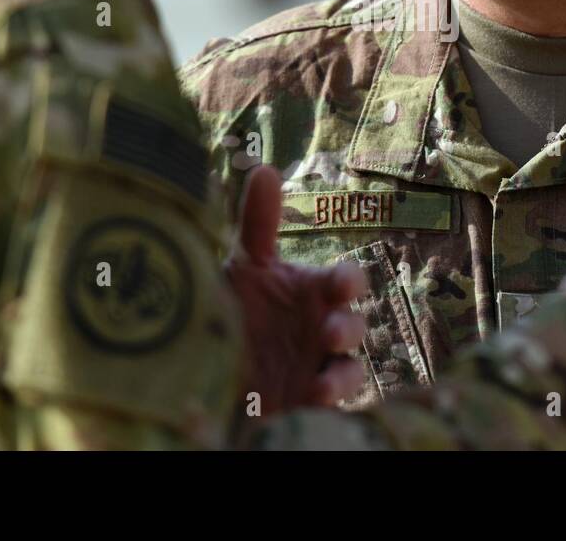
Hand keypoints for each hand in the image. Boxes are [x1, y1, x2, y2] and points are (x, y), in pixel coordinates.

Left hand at [225, 165, 368, 412]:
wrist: (212, 359)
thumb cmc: (238, 303)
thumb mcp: (244, 266)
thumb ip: (259, 224)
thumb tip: (266, 168)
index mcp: (311, 291)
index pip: (345, 282)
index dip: (349, 282)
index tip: (340, 286)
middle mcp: (321, 324)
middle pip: (354, 325)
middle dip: (348, 328)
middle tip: (329, 332)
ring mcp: (318, 362)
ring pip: (351, 367)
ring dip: (345, 371)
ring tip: (325, 381)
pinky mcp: (306, 394)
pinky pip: (332, 397)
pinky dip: (329, 396)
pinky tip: (315, 394)